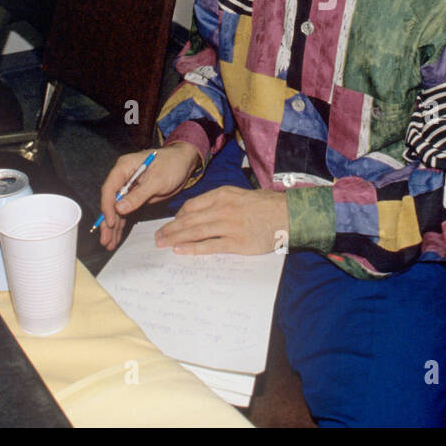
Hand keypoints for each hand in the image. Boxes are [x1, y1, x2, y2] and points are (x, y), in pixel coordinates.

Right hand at [98, 143, 200, 250]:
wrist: (184, 163)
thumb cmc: (172, 164)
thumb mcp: (157, 180)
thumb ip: (138, 195)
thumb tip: (119, 208)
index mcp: (124, 167)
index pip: (110, 188)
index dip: (108, 206)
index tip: (110, 222)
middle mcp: (122, 178)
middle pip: (110, 201)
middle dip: (107, 221)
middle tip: (105, 240)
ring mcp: (128, 188)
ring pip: (116, 209)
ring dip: (112, 227)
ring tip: (109, 244)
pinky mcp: (135, 197)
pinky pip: (125, 212)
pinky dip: (121, 224)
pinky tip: (116, 237)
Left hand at [154, 186, 288, 255]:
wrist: (288, 215)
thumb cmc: (265, 205)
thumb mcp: (240, 195)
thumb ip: (220, 202)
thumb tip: (199, 212)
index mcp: (223, 195)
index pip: (192, 205)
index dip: (178, 216)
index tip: (171, 224)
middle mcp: (223, 209)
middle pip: (189, 219)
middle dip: (170, 229)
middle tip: (157, 237)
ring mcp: (229, 226)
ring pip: (195, 232)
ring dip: (175, 238)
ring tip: (162, 244)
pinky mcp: (237, 243)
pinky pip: (210, 246)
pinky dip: (192, 249)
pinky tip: (180, 250)